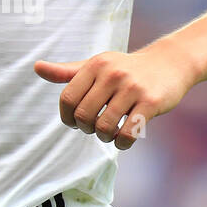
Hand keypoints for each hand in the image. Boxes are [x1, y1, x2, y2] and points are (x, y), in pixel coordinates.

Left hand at [33, 40, 197, 150]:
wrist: (170, 63)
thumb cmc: (126, 69)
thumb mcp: (97, 65)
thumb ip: (67, 72)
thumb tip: (36, 67)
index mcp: (95, 65)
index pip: (67, 99)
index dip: (67, 117)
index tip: (75, 122)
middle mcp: (112, 74)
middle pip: (84, 115)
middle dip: (86, 129)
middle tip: (94, 128)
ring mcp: (132, 88)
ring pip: (104, 127)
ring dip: (104, 137)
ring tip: (109, 133)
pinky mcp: (150, 102)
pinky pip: (127, 133)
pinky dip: (121, 143)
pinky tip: (123, 140)